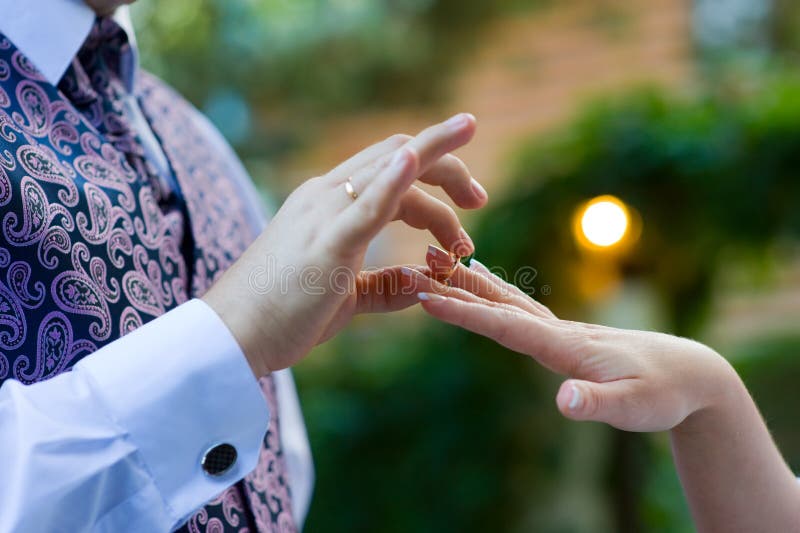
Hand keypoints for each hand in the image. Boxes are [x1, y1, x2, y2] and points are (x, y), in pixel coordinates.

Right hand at [203, 114, 487, 376]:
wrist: (233, 337)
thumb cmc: (283, 315)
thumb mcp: (346, 296)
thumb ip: (384, 286)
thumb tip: (423, 284)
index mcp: (330, 204)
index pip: (392, 167)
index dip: (436, 177)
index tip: (468, 209)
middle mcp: (327, 195)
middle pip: (402, 156)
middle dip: (450, 169)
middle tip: (480, 201)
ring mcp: (325, 213)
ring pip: (393, 168)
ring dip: (443, 179)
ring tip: (472, 221)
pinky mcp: (326, 242)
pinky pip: (365, 204)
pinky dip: (394, 179)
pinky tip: (416, 158)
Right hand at [402, 253, 738, 431]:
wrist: (692, 371)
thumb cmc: (665, 394)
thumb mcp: (635, 408)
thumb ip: (597, 404)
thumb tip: (562, 401)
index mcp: (566, 345)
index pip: (506, 325)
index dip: (466, 312)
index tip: (428, 298)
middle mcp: (558, 329)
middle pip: (498, 302)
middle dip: (455, 286)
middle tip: (415, 266)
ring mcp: (560, 328)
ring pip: (505, 298)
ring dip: (468, 281)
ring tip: (435, 260)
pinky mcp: (562, 334)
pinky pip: (517, 306)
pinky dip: (491, 289)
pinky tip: (480, 279)